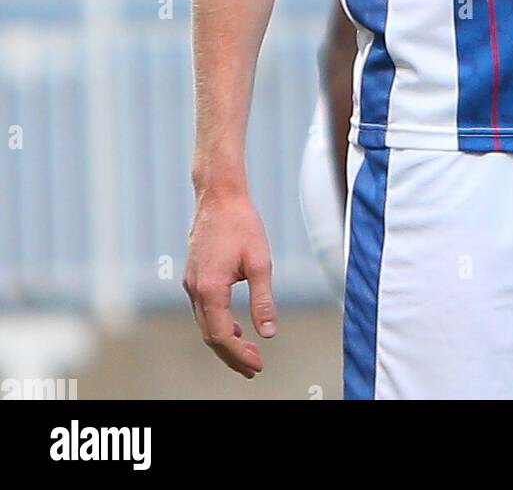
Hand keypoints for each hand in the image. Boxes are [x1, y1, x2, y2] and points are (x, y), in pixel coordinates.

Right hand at [182, 189, 277, 377]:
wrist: (219, 196)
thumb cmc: (241, 224)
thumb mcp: (259, 262)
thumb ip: (263, 299)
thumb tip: (269, 332)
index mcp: (210, 289)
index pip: (222, 335)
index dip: (239, 354)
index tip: (258, 364)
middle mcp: (195, 289)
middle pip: (210, 335)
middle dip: (232, 355)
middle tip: (254, 368)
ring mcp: (191, 282)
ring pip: (205, 323)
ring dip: (225, 341)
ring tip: (247, 352)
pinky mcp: (194, 275)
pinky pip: (203, 309)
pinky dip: (218, 323)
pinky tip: (236, 326)